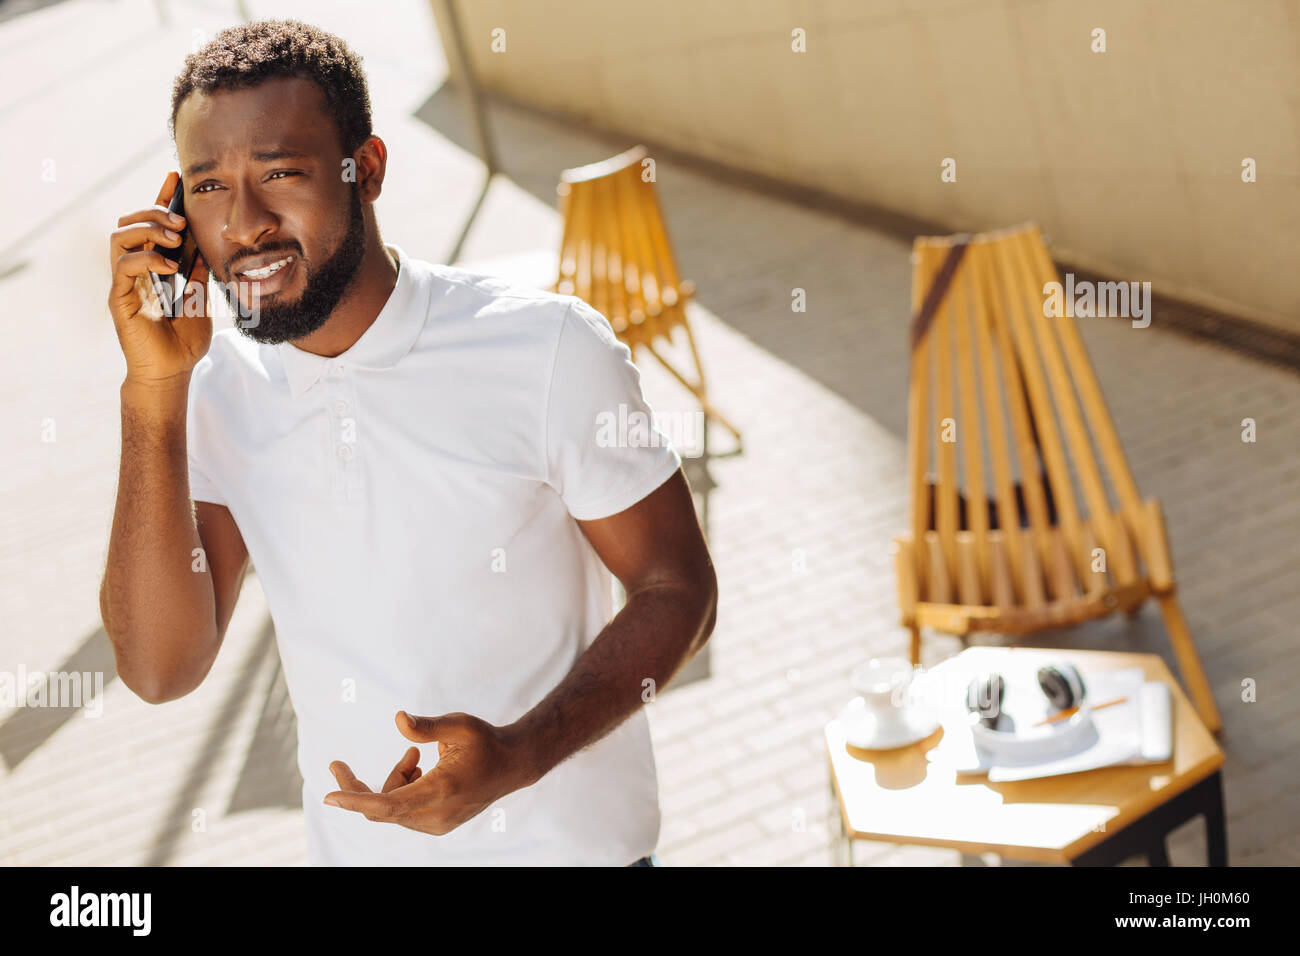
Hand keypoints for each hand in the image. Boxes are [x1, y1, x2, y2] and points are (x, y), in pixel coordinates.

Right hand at [108, 170, 212, 387]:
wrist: (174, 372)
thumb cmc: (185, 342)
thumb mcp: (200, 300)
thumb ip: (198, 273)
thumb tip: (205, 245)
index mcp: (153, 268)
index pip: (152, 226)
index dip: (160, 200)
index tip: (175, 178)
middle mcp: (134, 272)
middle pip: (128, 223)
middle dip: (153, 212)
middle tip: (180, 220)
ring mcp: (124, 284)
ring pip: (119, 237)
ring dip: (148, 230)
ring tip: (175, 240)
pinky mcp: (119, 298)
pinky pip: (123, 266)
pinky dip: (147, 258)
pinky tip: (169, 266)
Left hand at [323, 711, 535, 835]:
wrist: (512, 766)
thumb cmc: (486, 742)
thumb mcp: (459, 725)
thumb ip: (426, 726)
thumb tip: (397, 719)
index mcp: (439, 791)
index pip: (388, 804)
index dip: (355, 800)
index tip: (329, 797)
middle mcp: (436, 815)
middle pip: (380, 808)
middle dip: (357, 786)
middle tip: (336, 764)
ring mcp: (437, 824)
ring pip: (392, 809)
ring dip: (393, 781)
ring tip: (415, 755)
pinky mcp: (438, 826)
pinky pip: (404, 812)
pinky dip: (402, 790)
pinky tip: (422, 770)